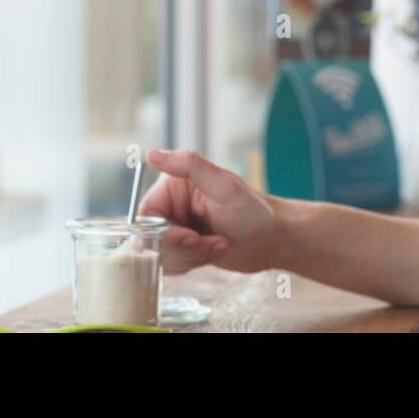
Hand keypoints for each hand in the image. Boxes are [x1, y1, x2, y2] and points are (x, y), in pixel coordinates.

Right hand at [138, 148, 279, 274]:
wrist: (271, 239)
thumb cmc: (253, 210)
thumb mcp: (223, 185)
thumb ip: (189, 166)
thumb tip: (151, 154)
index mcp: (174, 184)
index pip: (147, 215)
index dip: (166, 233)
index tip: (192, 239)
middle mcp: (170, 203)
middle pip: (151, 237)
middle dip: (184, 247)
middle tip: (214, 243)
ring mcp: (175, 225)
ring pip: (161, 253)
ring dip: (191, 256)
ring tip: (220, 243)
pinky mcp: (181, 245)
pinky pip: (170, 263)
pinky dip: (191, 263)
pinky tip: (215, 250)